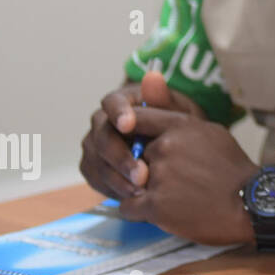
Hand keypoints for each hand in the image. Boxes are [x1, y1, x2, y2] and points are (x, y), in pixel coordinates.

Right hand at [79, 71, 203, 198]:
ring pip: (95, 160)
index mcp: (123, 102)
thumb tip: (153, 77)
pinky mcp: (94, 166)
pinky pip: (96, 178)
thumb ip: (164, 99)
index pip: (112, 102)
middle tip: (141, 174)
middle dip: (120, 156)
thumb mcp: (180, 113)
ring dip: (116, 178)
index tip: (128, 125)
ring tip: (140, 191)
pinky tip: (131, 197)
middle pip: (100, 136)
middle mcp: (103, 122)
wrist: (178, 150)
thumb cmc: (179, 127)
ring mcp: (95, 145)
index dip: (117, 112)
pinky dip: (111, 188)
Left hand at [116, 100, 257, 244]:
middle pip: (134, 156)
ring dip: (143, 191)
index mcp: (180, 126)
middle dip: (145, 168)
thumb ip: (180, 121)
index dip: (131, 131)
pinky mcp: (155, 205)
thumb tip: (155, 101)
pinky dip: (138, 212)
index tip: (134, 142)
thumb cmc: (233, 170)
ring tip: (170, 198)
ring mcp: (159, 176)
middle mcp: (166, 147)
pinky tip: (160, 212)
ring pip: (129, 183)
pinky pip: (127, 208)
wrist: (250, 205)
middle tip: (171, 180)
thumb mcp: (212, 132)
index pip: (137, 118)